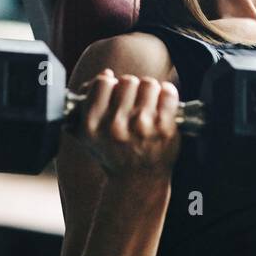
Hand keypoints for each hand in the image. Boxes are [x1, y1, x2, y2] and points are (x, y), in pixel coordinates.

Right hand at [67, 69, 182, 180]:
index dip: (110, 83)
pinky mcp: (164, 129)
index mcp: (93, 125)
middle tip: (134, 100)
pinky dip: (167, 94)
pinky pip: (168, 93)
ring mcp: (141, 127)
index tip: (114, 92)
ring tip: (148, 104)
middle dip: (132, 87)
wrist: (137, 182)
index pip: (103, 83)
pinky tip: (162, 105)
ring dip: (150, 90)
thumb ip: (87, 103)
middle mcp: (115, 126)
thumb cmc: (113, 154)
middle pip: (128, 81)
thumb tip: (105, 74)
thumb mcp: (88, 136)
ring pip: (148, 84)